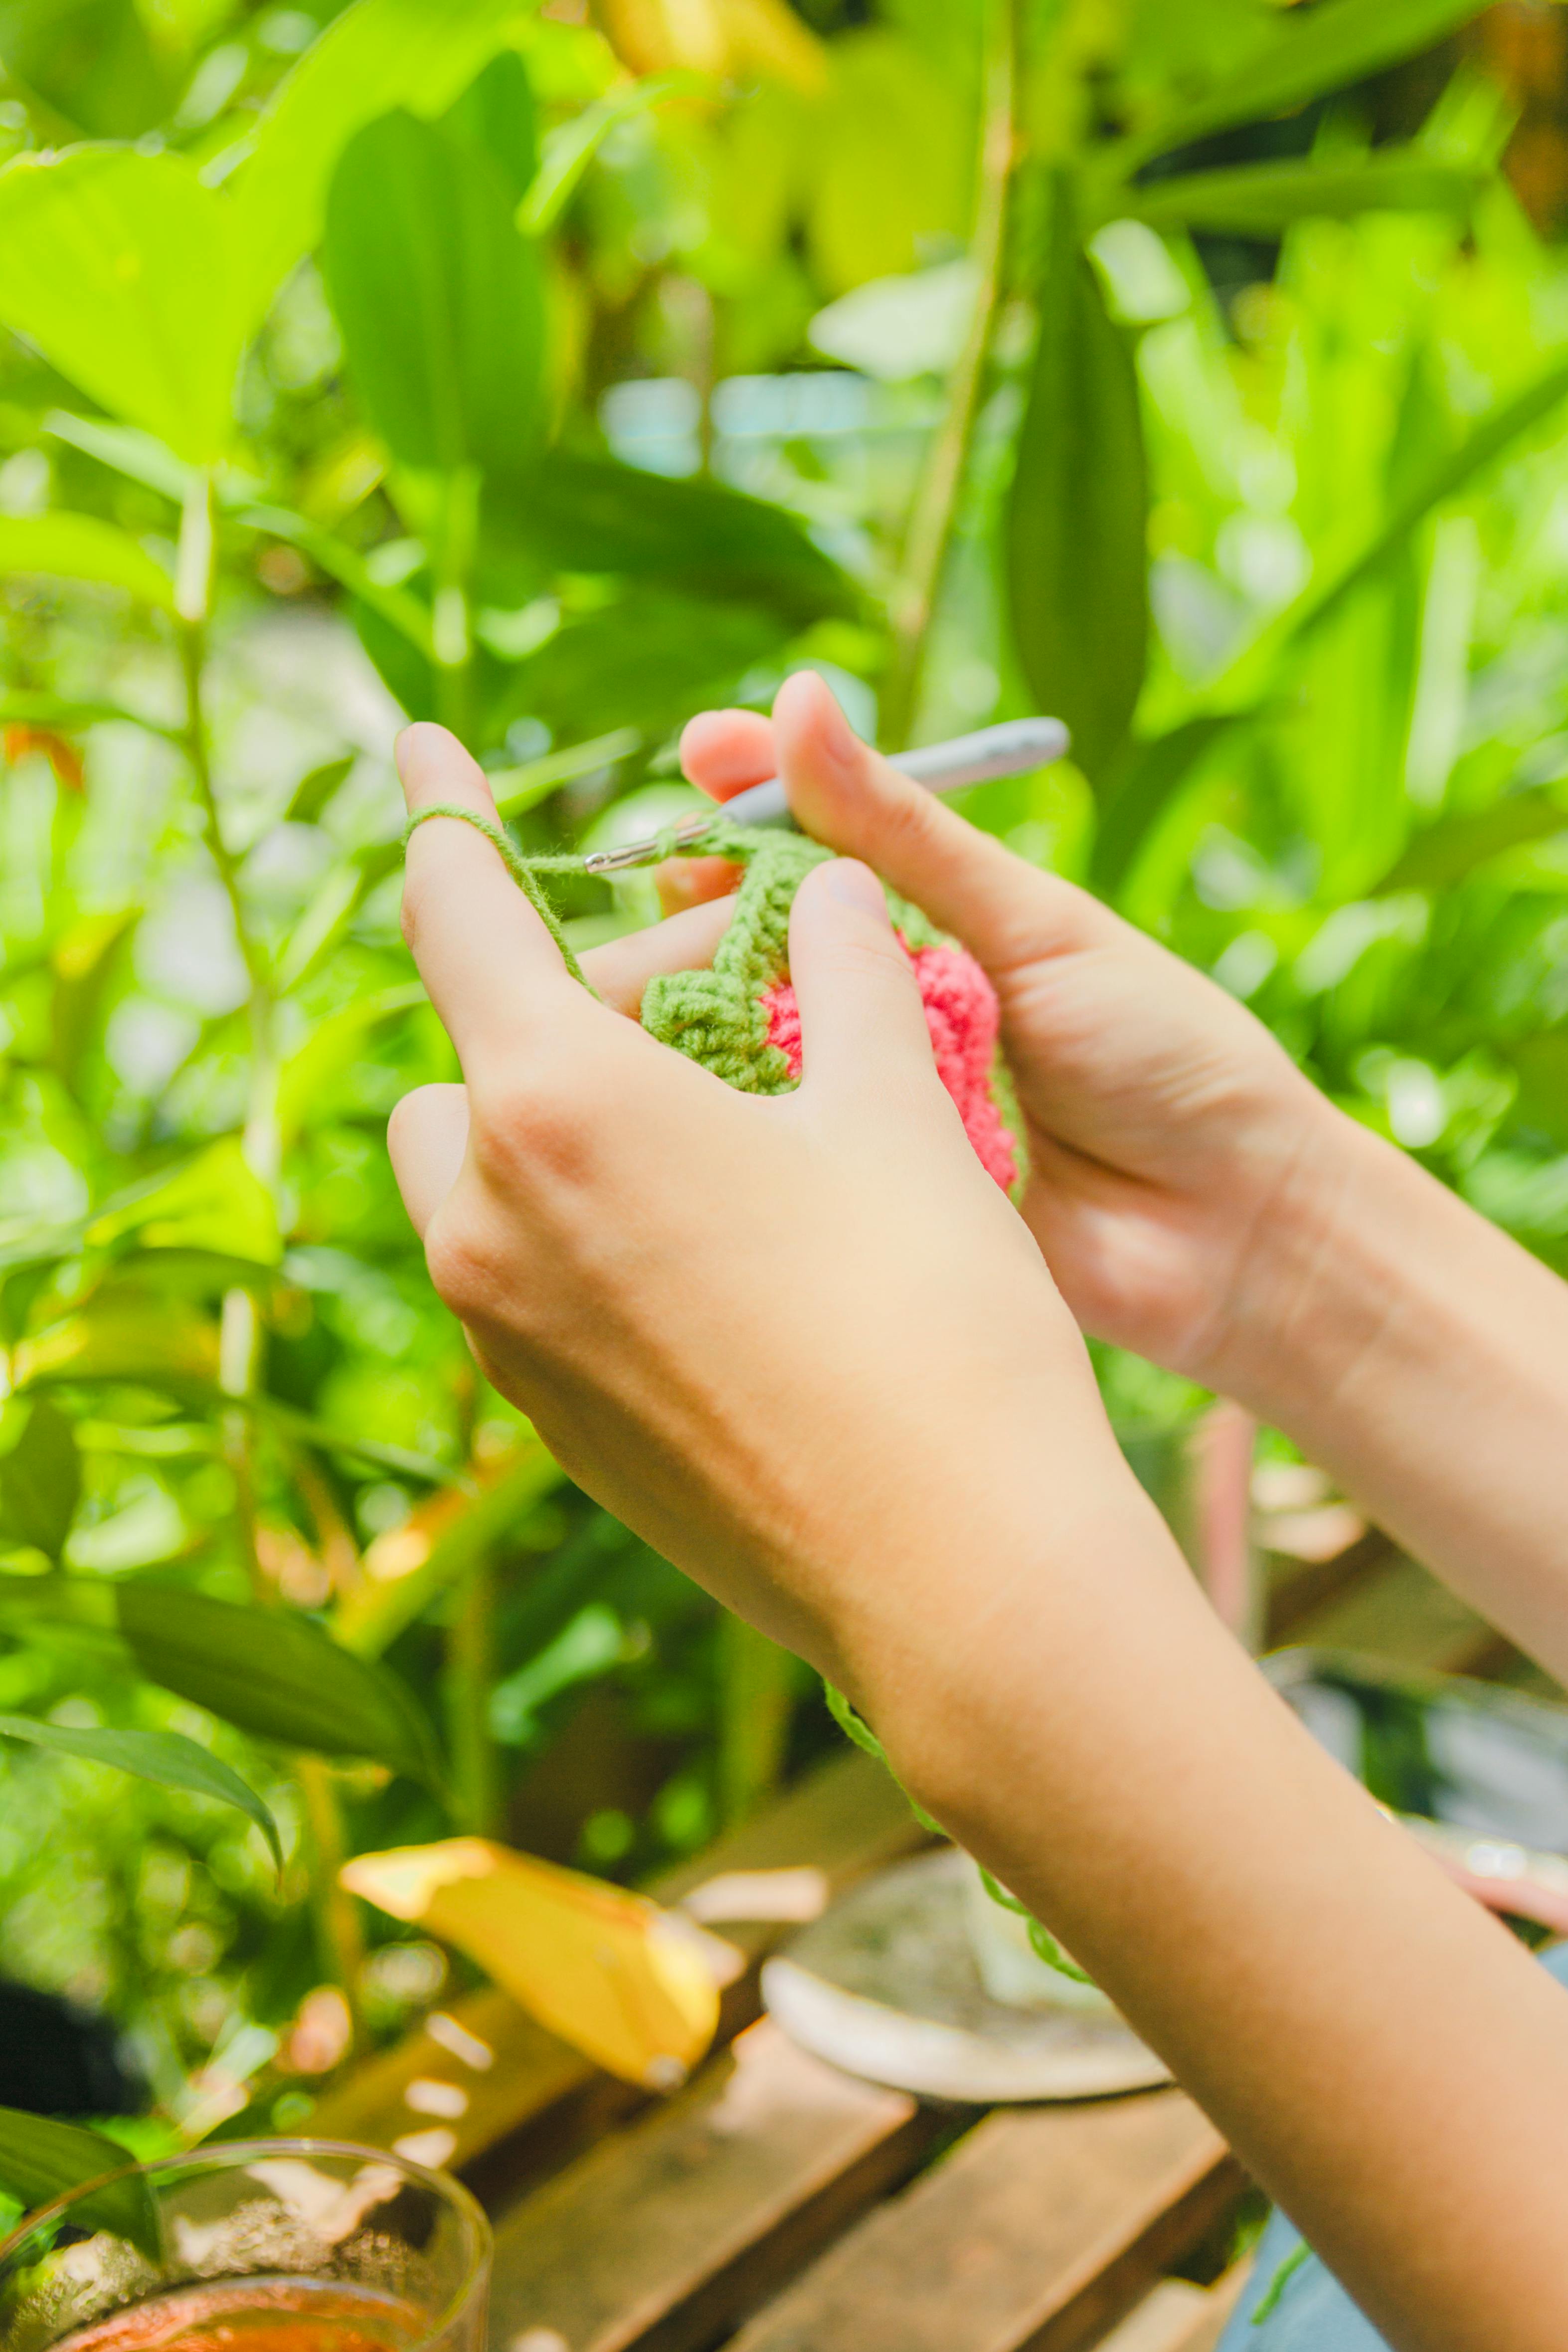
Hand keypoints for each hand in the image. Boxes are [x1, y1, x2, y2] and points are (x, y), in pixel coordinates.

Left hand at [386, 724, 1154, 1698]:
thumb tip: (828, 892)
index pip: (459, 907)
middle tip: (706, 1022)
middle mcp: (490, 1221)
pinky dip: (586, 1232)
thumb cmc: (932, 1319)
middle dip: (556, 1015)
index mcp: (558, 1106)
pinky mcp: (551, 1426)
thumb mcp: (898, 1109)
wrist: (958, 1574)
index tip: (415, 743)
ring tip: (722, 1144)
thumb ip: (849, 973)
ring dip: (563, 1132)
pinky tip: (726, 1259)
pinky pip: (527, 1281)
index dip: (441, 808)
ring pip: (486, 1178)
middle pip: (473, 1060)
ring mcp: (508, 1339)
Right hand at [670, 673, 1349, 1403]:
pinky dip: (735, 1133)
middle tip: (666, 926)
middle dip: (684, 932)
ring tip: (644, 1017)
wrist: (1234, 1232)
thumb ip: (903, 829)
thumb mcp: (1031, 924)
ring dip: (689, 1030)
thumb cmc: (1160, 1055)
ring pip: (733, 1056)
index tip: (704, 757)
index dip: (742, 805)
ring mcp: (860, 1107)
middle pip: (736, 956)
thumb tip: (798, 697)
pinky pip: (773, 1159)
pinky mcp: (858, 1202)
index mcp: (921, 927)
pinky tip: (682, 1120)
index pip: (797, 852)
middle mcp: (876, 1011)